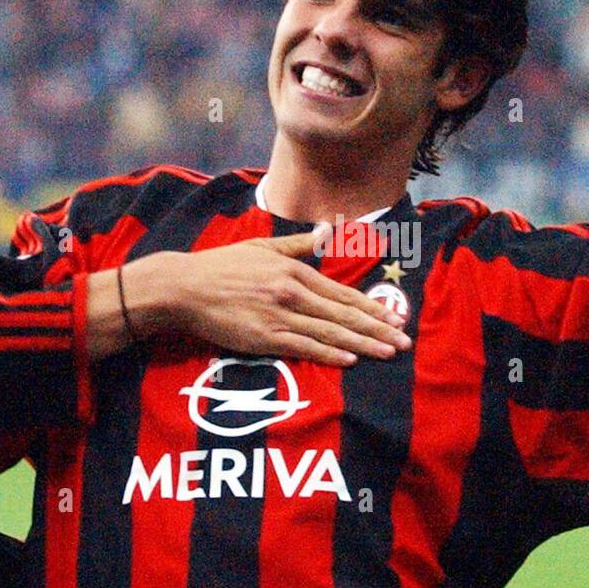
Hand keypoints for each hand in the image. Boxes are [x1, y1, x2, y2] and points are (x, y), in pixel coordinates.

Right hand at [112, 226, 411, 366]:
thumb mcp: (263, 246)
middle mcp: (292, 293)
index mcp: (295, 271)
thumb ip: (299, 243)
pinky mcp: (264, 337)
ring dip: (362, 344)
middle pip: (343, 314)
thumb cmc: (222, 266)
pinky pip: (303, 347)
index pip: (342, 293)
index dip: (371, 307)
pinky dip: (328, 353)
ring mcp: (279, 316)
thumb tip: (328, 229)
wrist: (185, 287)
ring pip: (330, 332)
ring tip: (387, 352)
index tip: (394, 317)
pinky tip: (349, 358)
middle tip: (403, 341)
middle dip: (377, 329)